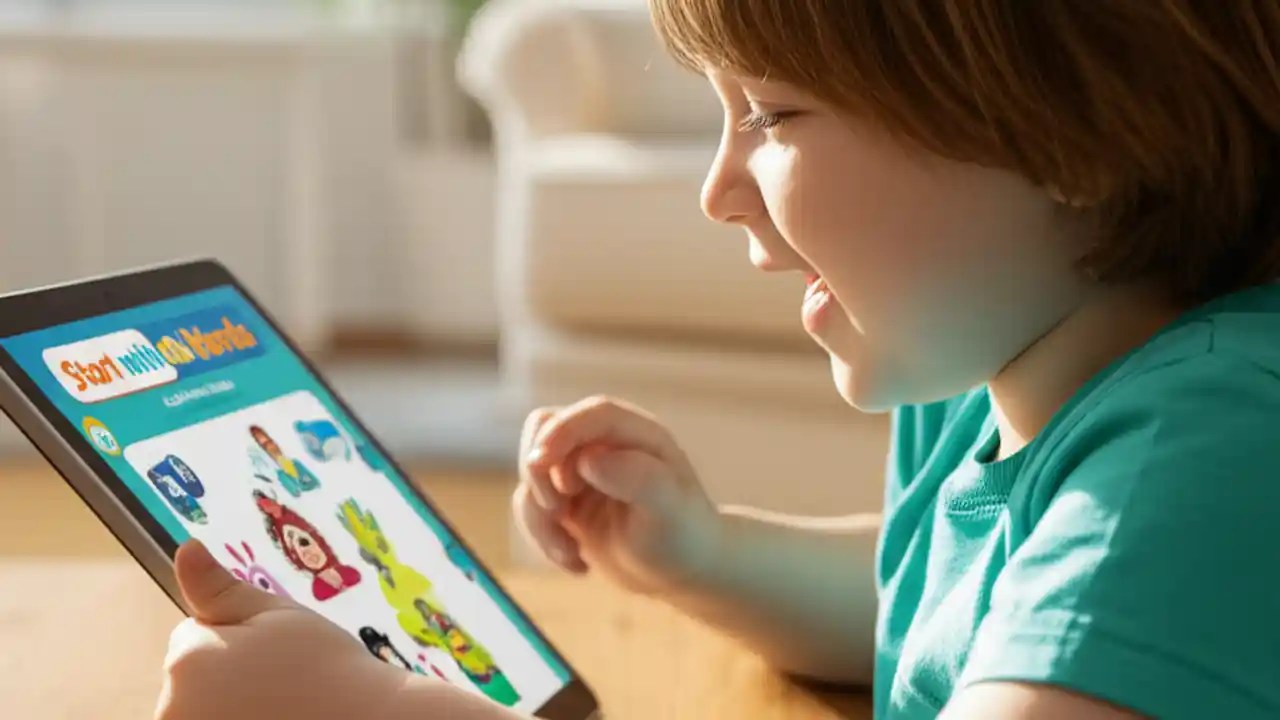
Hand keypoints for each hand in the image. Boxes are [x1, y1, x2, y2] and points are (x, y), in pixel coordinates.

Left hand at [157, 540, 404, 719]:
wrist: (363, 719)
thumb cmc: (322, 663)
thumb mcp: (275, 613)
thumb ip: (219, 589)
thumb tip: (185, 548)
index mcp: (185, 662)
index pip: (192, 633)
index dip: (236, 635)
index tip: (274, 651)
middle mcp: (172, 710)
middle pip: (191, 675)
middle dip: (226, 671)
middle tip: (280, 679)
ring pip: (203, 703)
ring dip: (230, 701)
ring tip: (281, 703)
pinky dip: (240, 718)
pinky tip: (275, 717)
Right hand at [515, 396, 718, 595]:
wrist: (682, 572)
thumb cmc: (685, 536)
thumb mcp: (669, 509)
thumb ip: (636, 478)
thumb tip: (587, 460)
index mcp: (636, 435)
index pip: (592, 414)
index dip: (562, 431)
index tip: (540, 463)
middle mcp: (603, 445)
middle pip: (544, 431)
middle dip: (540, 473)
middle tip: (560, 512)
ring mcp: (580, 472)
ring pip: (531, 474)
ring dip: (539, 516)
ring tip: (571, 554)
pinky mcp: (565, 501)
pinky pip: (530, 506)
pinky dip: (542, 537)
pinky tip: (575, 564)